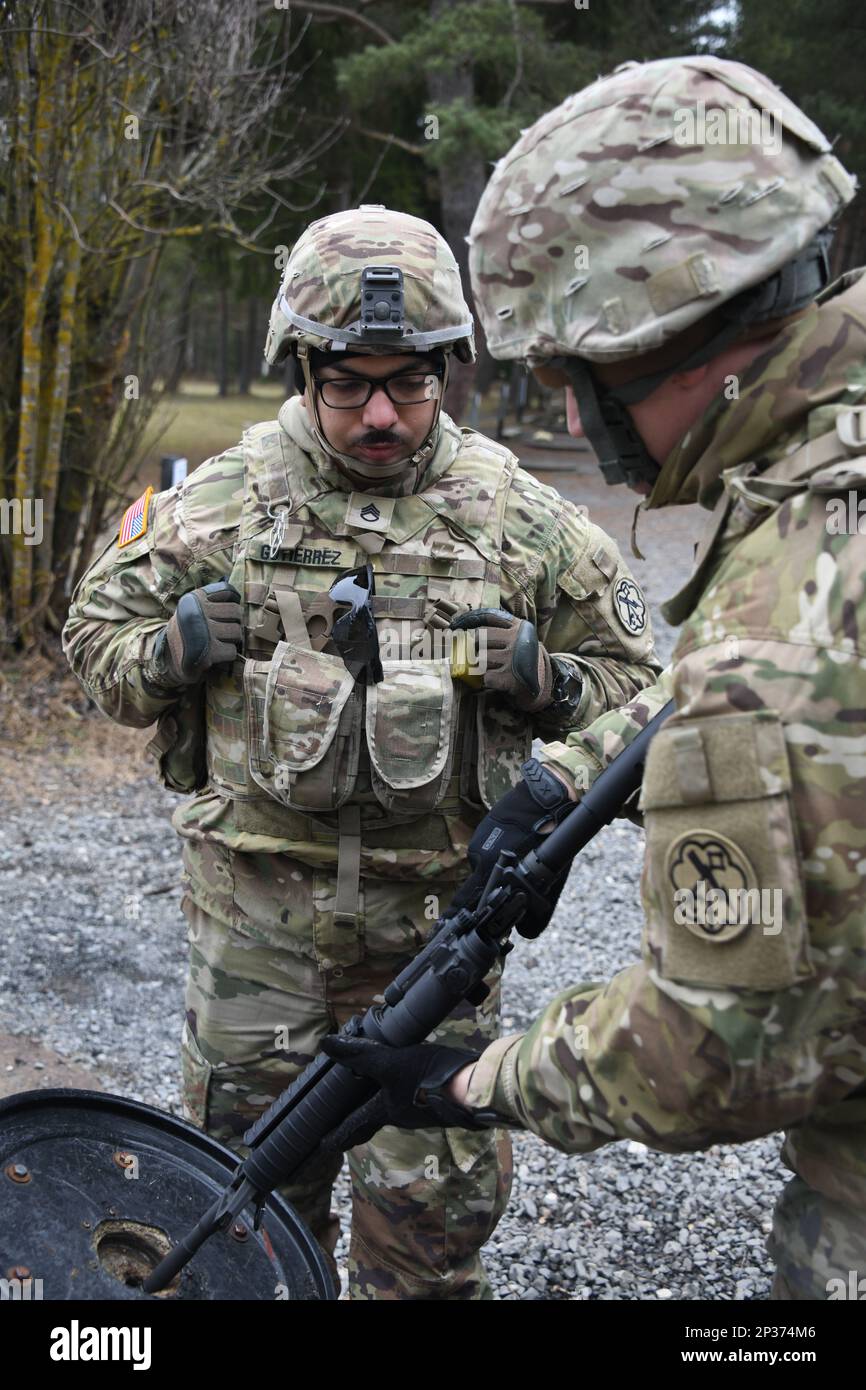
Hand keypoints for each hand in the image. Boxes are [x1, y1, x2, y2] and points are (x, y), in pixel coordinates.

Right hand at [151, 579, 242, 685]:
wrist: (168, 659)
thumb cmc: (187, 631)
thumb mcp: (193, 608)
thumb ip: (212, 599)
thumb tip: (239, 596)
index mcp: (195, 598)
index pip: (228, 591)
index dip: (231, 602)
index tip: (225, 613)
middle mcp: (198, 612)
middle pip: (236, 611)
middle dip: (235, 622)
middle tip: (225, 630)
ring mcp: (204, 632)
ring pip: (237, 631)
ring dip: (232, 640)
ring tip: (221, 642)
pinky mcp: (208, 652)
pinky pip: (232, 650)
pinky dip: (227, 655)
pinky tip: (216, 654)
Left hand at [316, 1036, 485, 1149]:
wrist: (475, 1089)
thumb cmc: (431, 1079)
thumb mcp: (392, 1062)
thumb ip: (362, 1055)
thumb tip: (328, 1045)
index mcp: (385, 1111)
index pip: (354, 1126)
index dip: (336, 1136)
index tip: (321, 1147)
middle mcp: (402, 1116)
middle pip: (373, 1122)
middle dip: (357, 1127)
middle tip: (343, 1133)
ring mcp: (421, 1112)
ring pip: (393, 1112)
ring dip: (381, 1109)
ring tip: (373, 1099)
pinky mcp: (438, 1103)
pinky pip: (412, 1102)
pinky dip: (402, 1097)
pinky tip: (408, 1085)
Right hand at [446, 758, 574, 921]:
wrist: (548, 794)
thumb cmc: (553, 836)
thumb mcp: (550, 878)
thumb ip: (537, 909)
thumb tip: (524, 932)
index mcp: (492, 867)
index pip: (464, 902)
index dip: (454, 917)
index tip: (441, 930)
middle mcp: (479, 854)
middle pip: (481, 886)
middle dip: (495, 888)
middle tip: (515, 879)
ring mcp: (479, 840)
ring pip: (487, 866)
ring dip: (501, 868)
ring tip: (525, 855)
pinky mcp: (484, 828)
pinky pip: (489, 850)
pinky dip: (501, 852)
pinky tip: (519, 844)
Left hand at [451, 607, 552, 710]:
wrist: (544, 685)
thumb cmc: (524, 660)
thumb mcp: (518, 639)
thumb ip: (500, 631)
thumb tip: (464, 629)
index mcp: (519, 627)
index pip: (489, 616)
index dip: (469, 619)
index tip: (456, 625)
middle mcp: (517, 639)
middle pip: (480, 636)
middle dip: (470, 645)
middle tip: (468, 653)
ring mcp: (514, 659)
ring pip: (481, 658)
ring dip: (478, 666)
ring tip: (485, 669)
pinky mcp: (510, 678)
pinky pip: (485, 676)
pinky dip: (484, 681)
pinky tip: (491, 681)